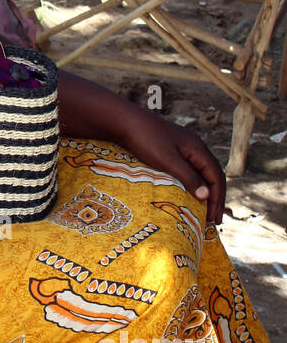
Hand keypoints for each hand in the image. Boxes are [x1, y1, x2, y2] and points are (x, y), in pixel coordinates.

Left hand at [119, 111, 225, 225]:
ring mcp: (185, 148)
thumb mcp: (167, 161)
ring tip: (205, 212)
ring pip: (203, 173)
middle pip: (213, 175)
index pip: (217, 177)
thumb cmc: (146, 140)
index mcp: (199, 149)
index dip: (217, 198)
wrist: (125, 121)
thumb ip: (188, 177)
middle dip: (215, 198)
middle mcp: (196, 148)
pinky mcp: (174, 150)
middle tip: (213, 221)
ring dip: (206, 192)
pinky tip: (190, 195)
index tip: (213, 219)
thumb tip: (207, 196)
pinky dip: (195, 184)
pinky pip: (191, 170)